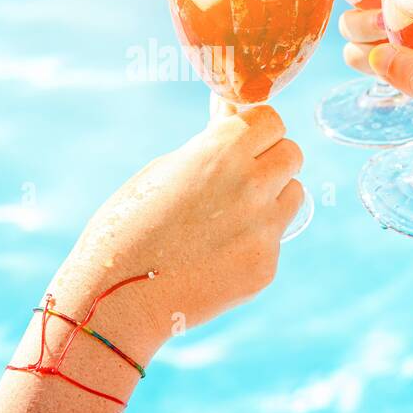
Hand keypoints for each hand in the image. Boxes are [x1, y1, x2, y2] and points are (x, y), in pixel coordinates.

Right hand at [49, 105, 302, 362]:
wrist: (119, 296)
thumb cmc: (129, 224)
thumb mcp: (164, 170)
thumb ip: (209, 145)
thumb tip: (232, 116)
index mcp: (221, 152)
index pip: (271, 119)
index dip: (256, 130)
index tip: (242, 142)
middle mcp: (251, 185)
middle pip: (292, 152)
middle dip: (270, 159)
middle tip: (241, 176)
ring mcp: (263, 229)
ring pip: (294, 193)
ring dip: (273, 196)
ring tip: (231, 214)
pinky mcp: (266, 266)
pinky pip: (275, 237)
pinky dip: (256, 239)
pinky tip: (219, 252)